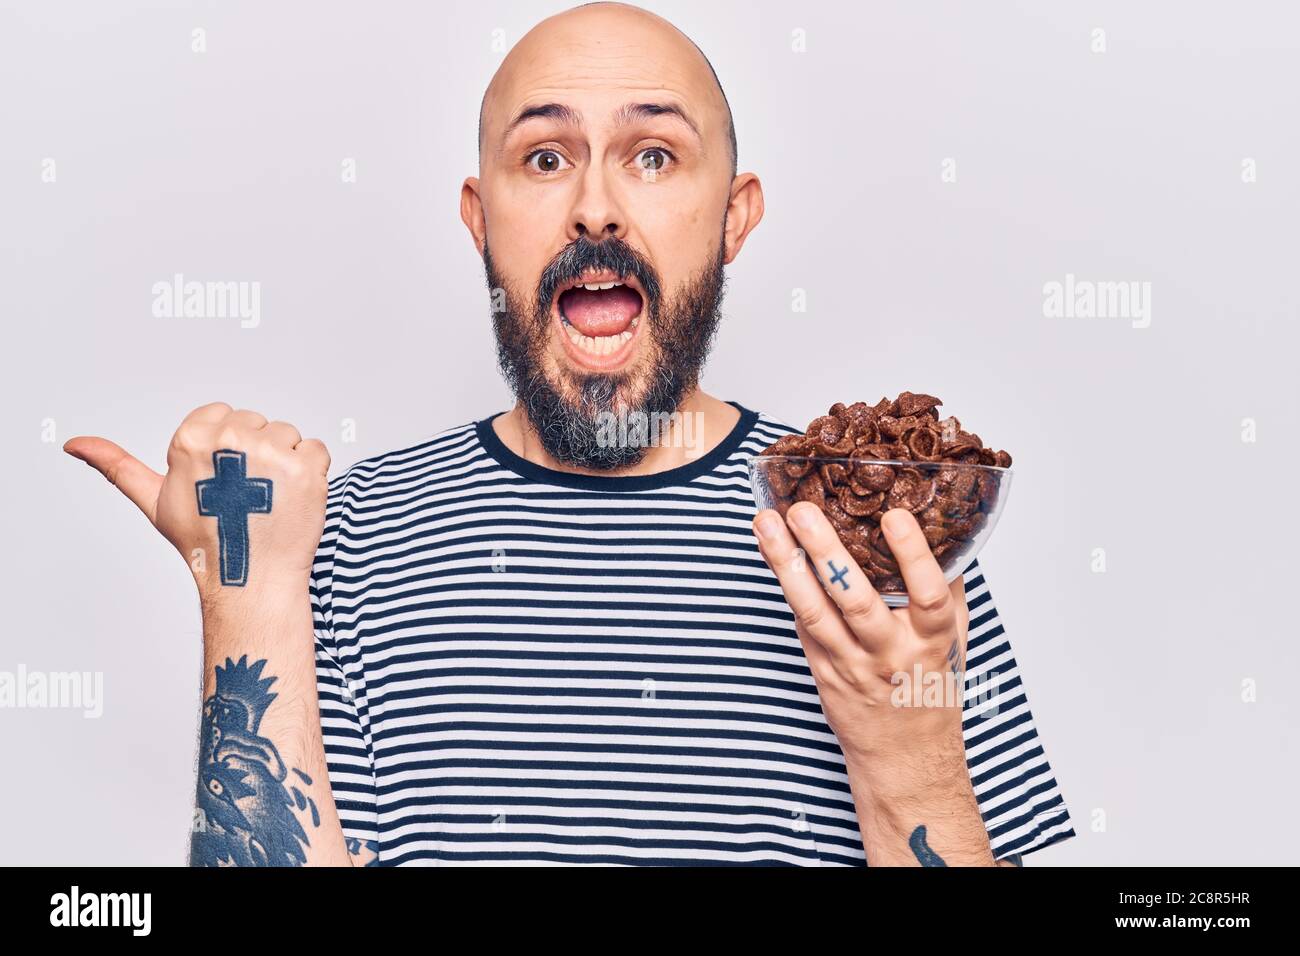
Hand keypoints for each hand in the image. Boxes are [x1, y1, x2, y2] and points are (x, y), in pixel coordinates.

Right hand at [64, 402, 330, 598]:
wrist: (250, 580)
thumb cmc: (202, 542)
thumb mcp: (154, 499)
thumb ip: (117, 465)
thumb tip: (71, 442)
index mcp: (191, 439)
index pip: (222, 414)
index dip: (224, 449)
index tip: (219, 482)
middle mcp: (230, 439)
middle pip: (256, 422)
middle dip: (255, 453)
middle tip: (242, 496)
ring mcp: (271, 452)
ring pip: (287, 434)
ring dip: (284, 463)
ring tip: (267, 500)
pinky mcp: (306, 466)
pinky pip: (316, 448)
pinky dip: (312, 472)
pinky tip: (294, 500)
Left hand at [752, 502, 970, 788]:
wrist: (906, 757)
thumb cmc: (931, 687)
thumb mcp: (954, 639)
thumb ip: (948, 588)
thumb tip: (942, 528)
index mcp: (932, 640)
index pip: (928, 595)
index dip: (912, 555)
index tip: (894, 516)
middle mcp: (890, 652)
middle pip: (856, 601)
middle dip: (827, 553)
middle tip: (802, 511)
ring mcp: (851, 664)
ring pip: (814, 611)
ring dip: (786, 564)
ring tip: (767, 522)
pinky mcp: (822, 670)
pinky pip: (800, 622)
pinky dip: (784, 583)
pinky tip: (769, 549)